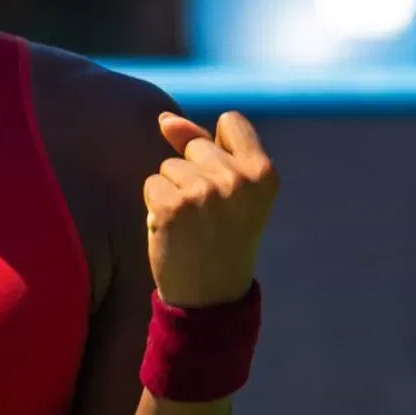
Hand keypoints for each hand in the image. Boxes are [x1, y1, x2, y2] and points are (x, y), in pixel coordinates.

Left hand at [144, 111, 278, 307]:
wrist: (211, 295)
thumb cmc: (222, 236)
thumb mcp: (231, 190)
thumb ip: (203, 145)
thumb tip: (165, 119)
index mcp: (263, 172)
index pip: (231, 121)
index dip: (219, 147)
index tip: (225, 183)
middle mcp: (237, 179)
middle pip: (195, 145)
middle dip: (193, 172)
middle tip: (209, 214)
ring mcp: (203, 192)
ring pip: (169, 166)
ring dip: (172, 191)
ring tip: (191, 225)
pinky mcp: (171, 206)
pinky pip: (152, 184)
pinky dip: (155, 205)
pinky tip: (172, 230)